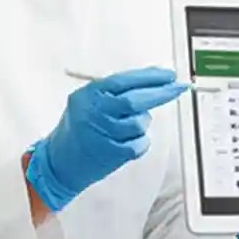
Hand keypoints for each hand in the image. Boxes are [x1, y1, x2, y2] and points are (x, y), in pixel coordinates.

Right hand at [26, 67, 188, 212]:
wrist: (59, 163)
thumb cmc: (78, 128)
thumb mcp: (86, 100)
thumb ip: (114, 90)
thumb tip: (153, 80)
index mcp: (89, 95)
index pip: (123, 81)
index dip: (149, 77)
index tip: (168, 75)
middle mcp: (96, 113)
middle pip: (135, 101)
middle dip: (161, 93)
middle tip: (178, 88)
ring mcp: (104, 134)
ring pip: (141, 123)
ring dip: (142, 122)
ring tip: (127, 126)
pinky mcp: (113, 155)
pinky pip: (141, 143)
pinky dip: (140, 142)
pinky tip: (126, 142)